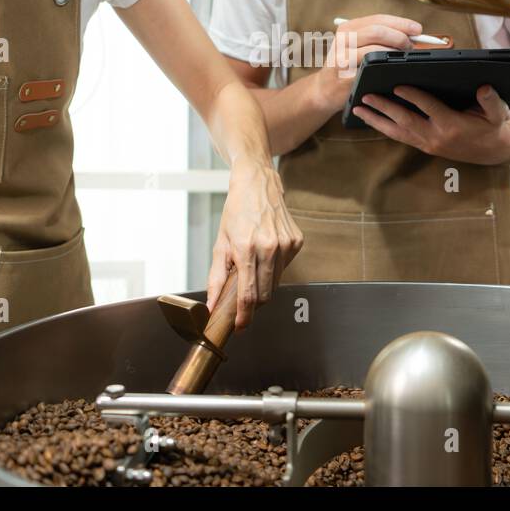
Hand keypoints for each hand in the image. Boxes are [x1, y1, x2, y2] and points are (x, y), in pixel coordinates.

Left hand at [205, 158, 303, 329]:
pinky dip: (274, 268)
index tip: (240, 326)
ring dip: (263, 284)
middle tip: (242, 300)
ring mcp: (287, 245)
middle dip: (253, 303)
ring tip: (252, 267)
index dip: (244, 316)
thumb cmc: (236, 212)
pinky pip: (284, 268)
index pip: (248, 294)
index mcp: (247, 248)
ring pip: (276, 283)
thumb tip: (212, 305)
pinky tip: (266, 252)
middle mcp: (270, 247)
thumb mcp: (221, 243)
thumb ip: (216, 278)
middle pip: (264, 294)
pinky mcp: (297, 242)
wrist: (257, 184)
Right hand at [318, 14, 422, 110]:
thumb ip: (379, 38)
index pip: (379, 19)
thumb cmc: (348, 67)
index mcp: (348, 27)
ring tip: (403, 57)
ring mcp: (342, 54)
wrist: (325, 89)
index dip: (401, 23)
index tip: (418, 29)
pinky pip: (370, 65)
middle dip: (400, 36)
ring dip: (394, 51)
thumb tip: (411, 34)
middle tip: (411, 46)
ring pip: (375, 47)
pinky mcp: (344, 72)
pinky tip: (393, 67)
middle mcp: (343, 37)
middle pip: (378, 30)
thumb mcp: (357, 46)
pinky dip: (385, 64)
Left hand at [351, 84, 509, 164]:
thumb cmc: (492, 127)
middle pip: (405, 120)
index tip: (398, 86)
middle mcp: (435, 136)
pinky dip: (384, 127)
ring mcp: (427, 143)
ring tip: (358, 109)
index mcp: (452, 125)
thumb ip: (490, 100)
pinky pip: (399, 137)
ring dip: (376, 120)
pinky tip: (370, 119)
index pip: (429, 108)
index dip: (413, 97)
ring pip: (397, 131)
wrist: (492, 151)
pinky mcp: (423, 146)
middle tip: (366, 96)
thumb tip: (484, 87)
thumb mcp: (497, 113)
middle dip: (384, 108)